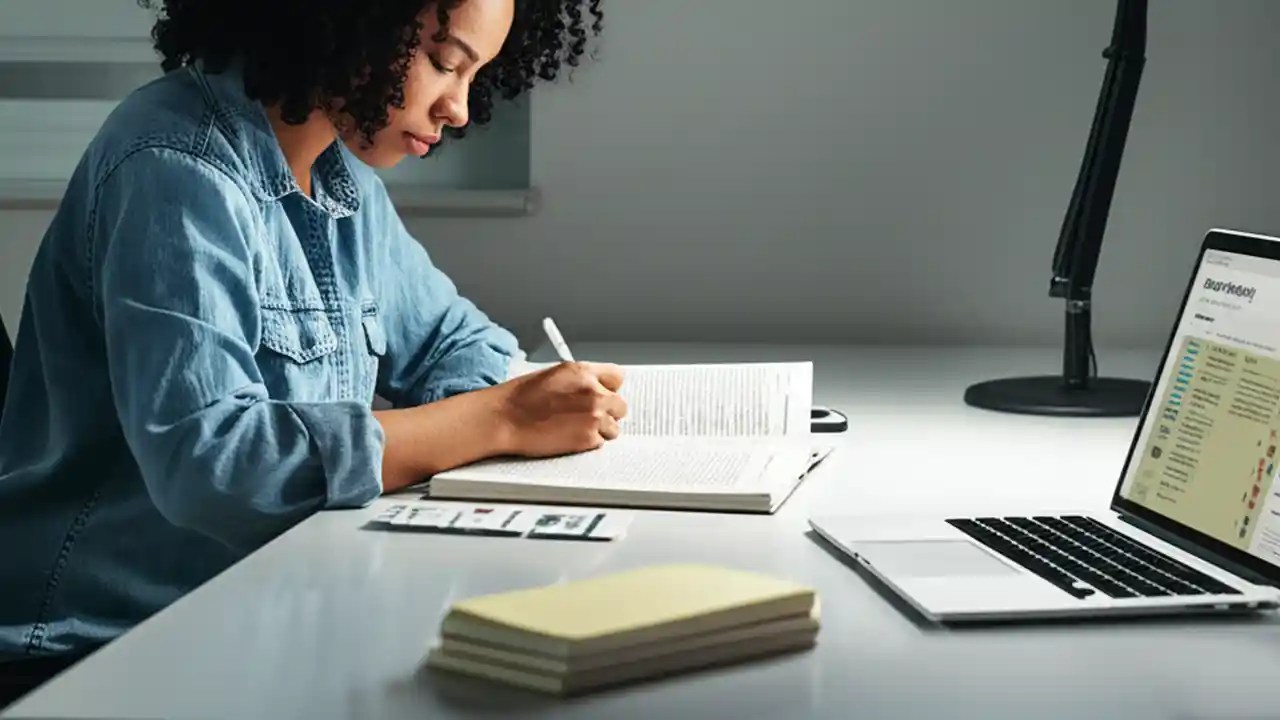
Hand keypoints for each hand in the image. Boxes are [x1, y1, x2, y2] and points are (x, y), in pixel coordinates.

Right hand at [495, 361, 627, 456]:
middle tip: (588, 416)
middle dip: (607, 411)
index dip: (610, 387)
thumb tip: (596, 387)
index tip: (606, 393)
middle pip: (620, 405)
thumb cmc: (520, 398)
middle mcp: (593, 392)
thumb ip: (580, 380)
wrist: (504, 419)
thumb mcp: (554, 375)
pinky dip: (588, 443)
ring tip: (574, 428)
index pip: (617, 376)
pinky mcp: (588, 438)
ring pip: (613, 427)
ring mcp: (594, 416)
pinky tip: (569, 437)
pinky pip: (600, 442)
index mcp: (583, 372)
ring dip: (599, 429)